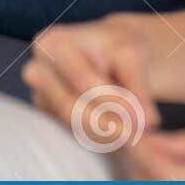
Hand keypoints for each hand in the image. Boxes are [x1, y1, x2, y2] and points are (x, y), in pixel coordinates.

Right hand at [24, 18, 159, 141]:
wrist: (107, 52)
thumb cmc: (116, 47)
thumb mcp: (131, 55)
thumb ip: (138, 87)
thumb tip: (147, 123)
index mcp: (50, 44)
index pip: (81, 80)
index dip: (113, 102)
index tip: (145, 121)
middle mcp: (37, 71)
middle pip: (70, 107)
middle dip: (109, 126)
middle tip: (142, 138)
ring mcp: (39, 95)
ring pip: (72, 125)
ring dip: (106, 136)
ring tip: (138, 139)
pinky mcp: (48, 115)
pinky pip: (73, 133)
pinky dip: (100, 139)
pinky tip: (124, 138)